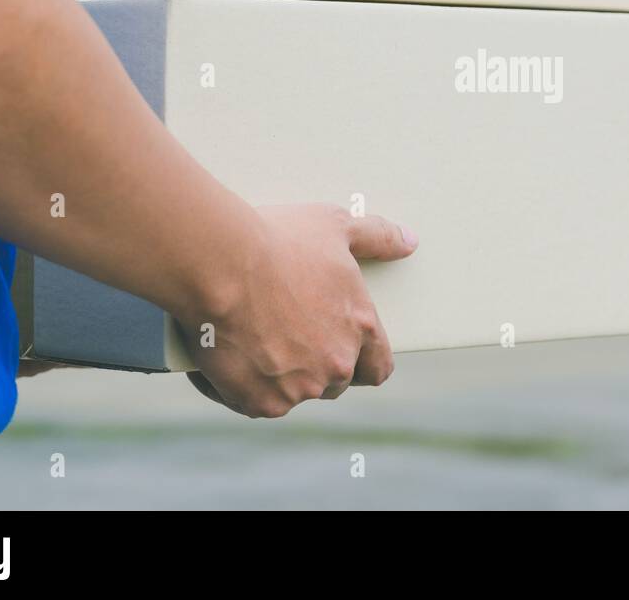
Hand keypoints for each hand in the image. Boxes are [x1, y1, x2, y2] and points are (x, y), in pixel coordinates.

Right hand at [184, 204, 415, 417]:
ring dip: (278, 376)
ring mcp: (299, 389)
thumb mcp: (335, 226)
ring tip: (249, 337)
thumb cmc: (278, 239)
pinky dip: (239, 385)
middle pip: (335, 382)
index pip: (378, 367)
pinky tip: (223, 353)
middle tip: (284, 333)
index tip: (342, 350)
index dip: (362, 361)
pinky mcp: (260, 403)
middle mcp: (336, 364)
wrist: (218, 264)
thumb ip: (377, 237)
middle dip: (314, 364)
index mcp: (360, 326)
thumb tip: (409, 242)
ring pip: (293, 393)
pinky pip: (253, 401)